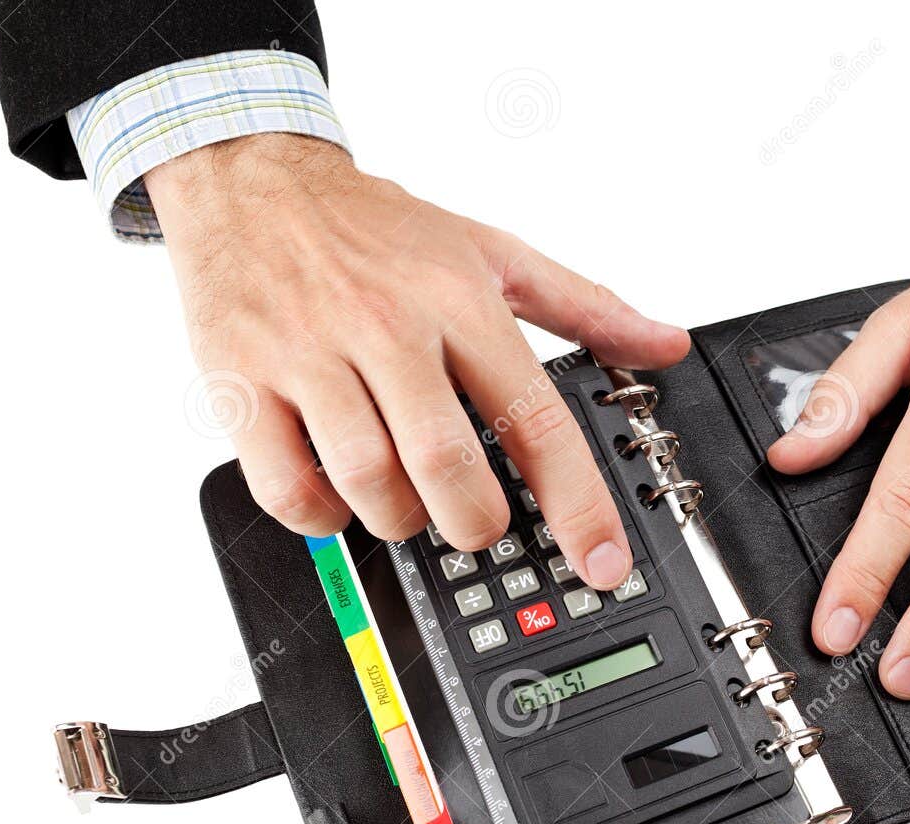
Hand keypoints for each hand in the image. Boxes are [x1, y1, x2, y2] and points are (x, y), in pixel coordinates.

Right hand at [146, 133, 689, 589]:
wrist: (253, 178)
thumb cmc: (377, 229)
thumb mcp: (492, 252)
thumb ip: (586, 307)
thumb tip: (665, 344)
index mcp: (459, 302)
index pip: (536, 420)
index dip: (577, 504)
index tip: (601, 559)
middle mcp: (388, 329)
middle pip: (448, 468)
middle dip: (476, 522)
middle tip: (479, 520)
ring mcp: (310, 358)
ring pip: (370, 484)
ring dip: (401, 519)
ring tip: (408, 500)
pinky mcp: (244, 384)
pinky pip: (287, 488)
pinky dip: (322, 517)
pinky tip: (339, 497)